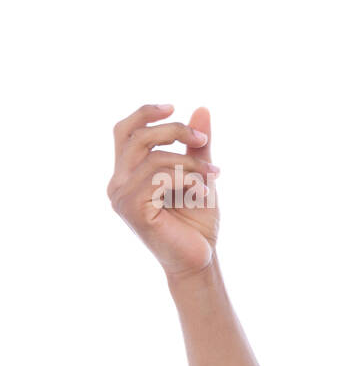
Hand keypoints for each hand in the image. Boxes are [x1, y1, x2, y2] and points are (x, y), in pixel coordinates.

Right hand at [106, 103, 220, 280]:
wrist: (200, 257)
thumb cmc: (196, 221)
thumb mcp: (199, 173)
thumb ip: (197, 145)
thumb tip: (202, 109)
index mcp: (127, 173)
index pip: (123, 130)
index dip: (145, 113)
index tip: (174, 107)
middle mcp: (117, 183)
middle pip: (136, 136)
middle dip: (173, 130)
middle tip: (203, 139)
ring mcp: (121, 198)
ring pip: (153, 158)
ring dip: (190, 161)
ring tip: (213, 174)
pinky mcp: (133, 210)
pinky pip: (158, 179)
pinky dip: (187, 179)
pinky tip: (204, 192)